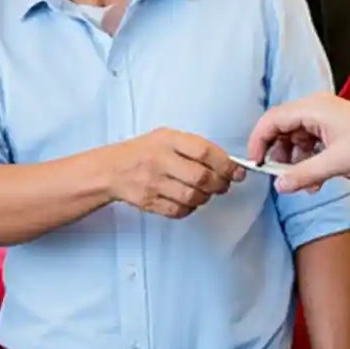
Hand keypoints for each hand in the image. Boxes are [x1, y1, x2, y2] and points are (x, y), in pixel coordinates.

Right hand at [107, 128, 244, 217]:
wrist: (111, 169)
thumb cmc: (144, 152)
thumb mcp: (167, 137)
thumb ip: (195, 148)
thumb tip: (229, 165)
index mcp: (167, 139)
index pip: (204, 151)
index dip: (226, 164)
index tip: (237, 172)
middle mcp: (159, 160)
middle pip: (201, 177)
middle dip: (220, 184)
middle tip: (224, 184)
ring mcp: (152, 182)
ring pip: (192, 197)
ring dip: (205, 197)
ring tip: (205, 192)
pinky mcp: (148, 202)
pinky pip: (179, 211)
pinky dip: (189, 208)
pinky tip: (187, 200)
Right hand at [246, 93, 349, 192]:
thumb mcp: (337, 163)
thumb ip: (304, 174)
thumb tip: (279, 184)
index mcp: (315, 107)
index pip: (272, 119)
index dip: (259, 141)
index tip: (255, 163)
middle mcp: (317, 109)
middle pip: (282, 129)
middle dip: (278, 155)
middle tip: (278, 176)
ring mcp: (326, 120)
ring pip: (296, 140)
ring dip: (295, 162)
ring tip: (302, 183)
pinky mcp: (334, 132)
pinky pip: (310, 146)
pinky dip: (308, 162)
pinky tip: (314, 181)